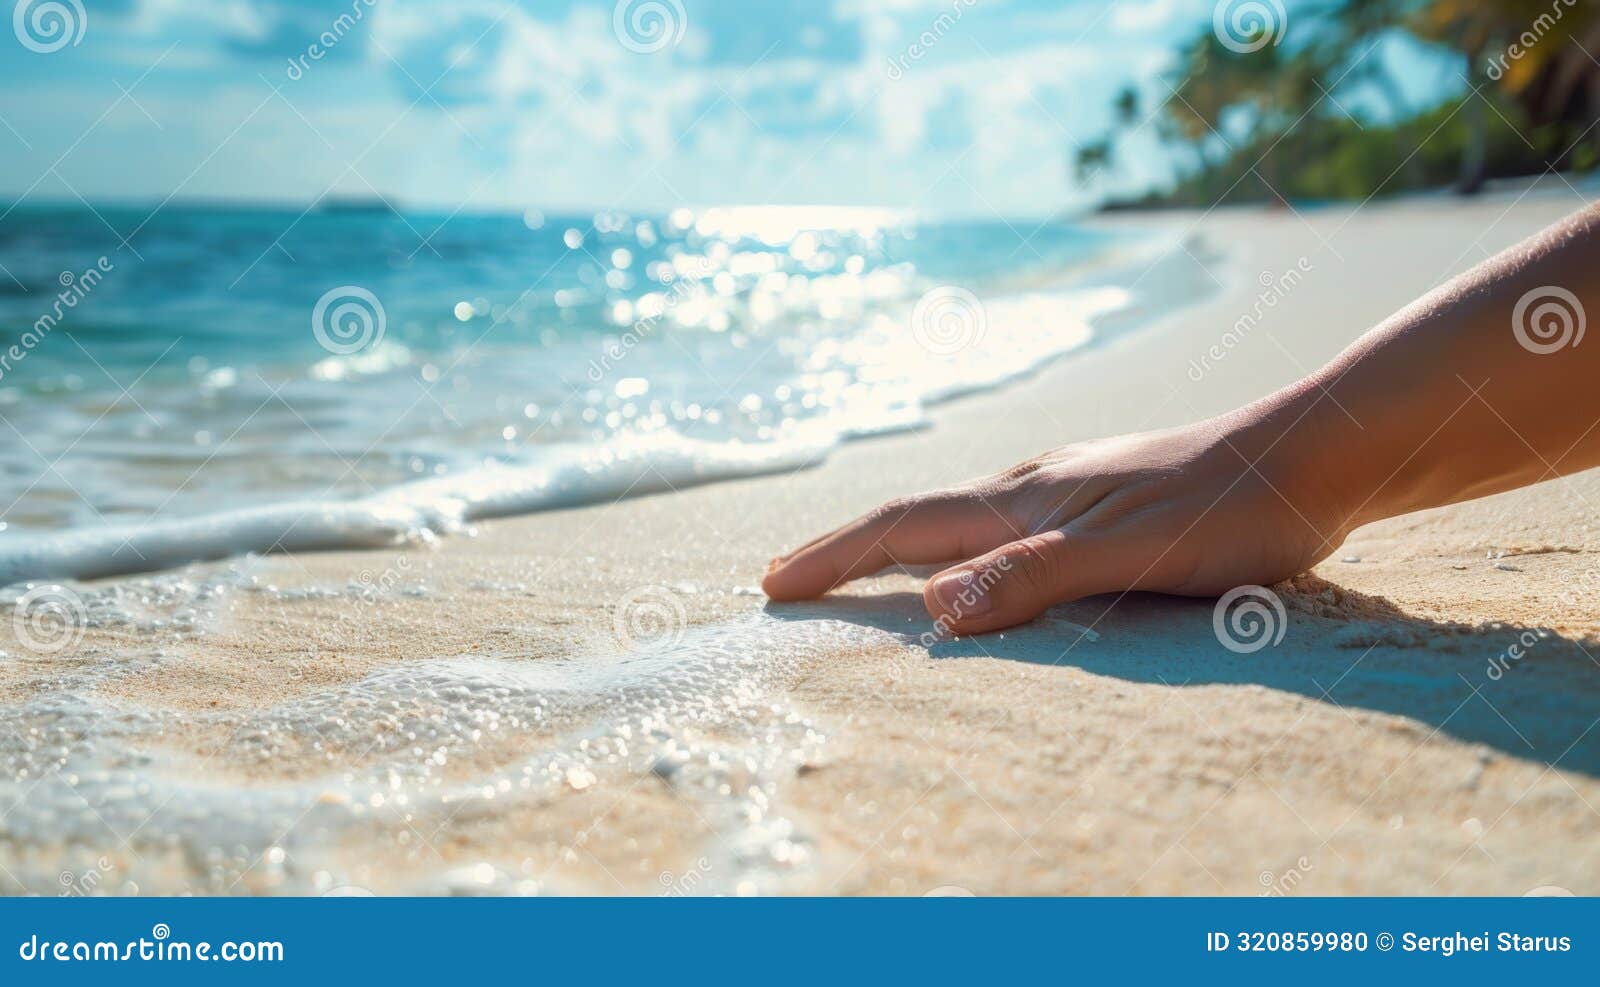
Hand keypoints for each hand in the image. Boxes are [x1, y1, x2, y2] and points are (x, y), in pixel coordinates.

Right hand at [762, 409, 1351, 634]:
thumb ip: (1034, 577)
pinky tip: (979, 550)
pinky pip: (1001, 517)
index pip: (905, 526)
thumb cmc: (1230, 510)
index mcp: (1029, 497)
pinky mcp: (1106, 488)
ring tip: (862, 568)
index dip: (835, 556)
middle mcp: (1037, 481)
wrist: (1315, 448)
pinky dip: (955, 539)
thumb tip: (932, 608)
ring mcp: (1071, 479)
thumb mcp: (1133, 554)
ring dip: (897, 542)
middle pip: (918, 515)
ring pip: (959, 513)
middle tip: (788, 577)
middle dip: (847, 547)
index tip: (772, 584)